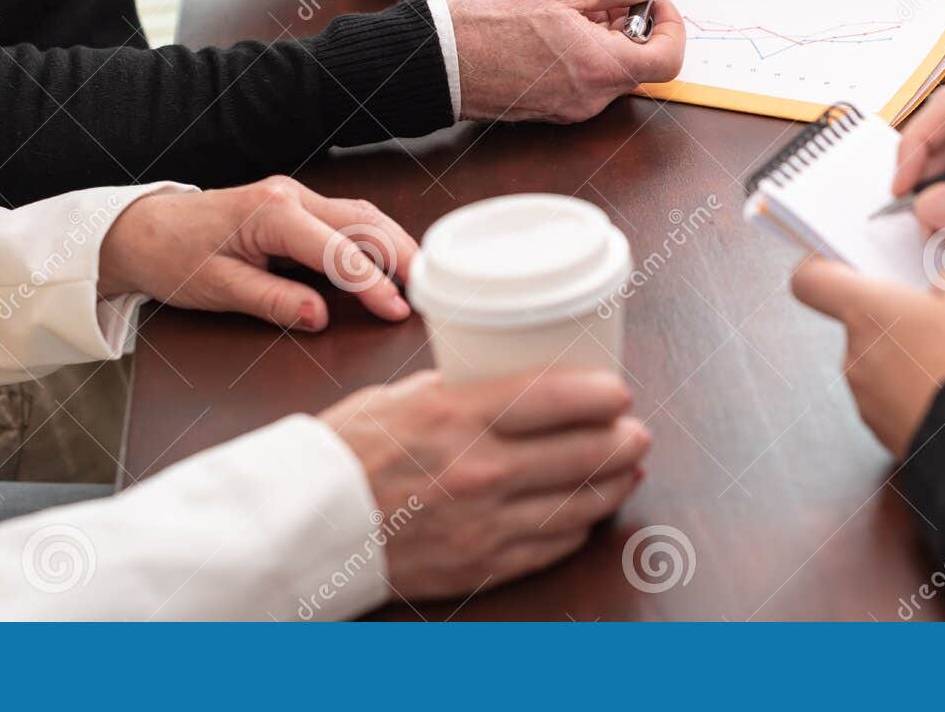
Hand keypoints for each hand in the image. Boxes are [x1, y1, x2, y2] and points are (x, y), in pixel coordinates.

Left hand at [99, 177, 416, 330]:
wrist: (144, 230)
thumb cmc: (176, 258)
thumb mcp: (220, 289)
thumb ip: (274, 301)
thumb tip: (320, 316)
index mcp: (272, 213)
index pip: (339, 252)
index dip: (373, 285)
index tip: (398, 312)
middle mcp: (291, 195)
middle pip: (364, 221)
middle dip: (403, 253)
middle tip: (434, 288)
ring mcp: (294, 195)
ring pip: (361, 214)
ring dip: (394, 242)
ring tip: (423, 276)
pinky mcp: (294, 204)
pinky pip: (346, 217)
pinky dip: (374, 237)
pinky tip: (390, 260)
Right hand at [321, 368, 650, 599]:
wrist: (308, 521)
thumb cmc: (351, 449)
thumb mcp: (407, 395)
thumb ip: (466, 390)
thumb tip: (520, 379)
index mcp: (458, 414)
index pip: (557, 397)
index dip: (603, 393)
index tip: (620, 390)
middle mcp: (479, 468)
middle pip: (582, 452)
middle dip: (624, 439)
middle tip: (636, 430)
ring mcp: (484, 522)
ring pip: (578, 503)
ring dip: (614, 484)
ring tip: (628, 468)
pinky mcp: (481, 563)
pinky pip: (552, 545)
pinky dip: (578, 525)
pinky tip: (587, 510)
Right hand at [447, 0, 685, 122]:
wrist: (441, 62)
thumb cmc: (491, 24)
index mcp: (600, 68)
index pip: (669, 59)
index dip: (671, 26)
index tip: (654, 2)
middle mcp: (591, 98)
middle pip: (638, 61)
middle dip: (630, 24)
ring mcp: (572, 108)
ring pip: (611, 69)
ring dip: (604, 36)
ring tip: (569, 7)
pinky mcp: (554, 109)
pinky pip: (586, 79)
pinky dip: (584, 52)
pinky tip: (554, 28)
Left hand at [793, 258, 944, 456]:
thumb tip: (944, 285)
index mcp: (867, 313)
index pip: (810, 280)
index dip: (823, 267)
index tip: (843, 264)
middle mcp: (857, 358)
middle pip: (860, 324)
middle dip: (895, 318)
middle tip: (941, 317)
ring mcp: (869, 402)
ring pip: (881, 364)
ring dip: (911, 358)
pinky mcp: (887, 435)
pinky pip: (896, 401)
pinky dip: (920, 392)